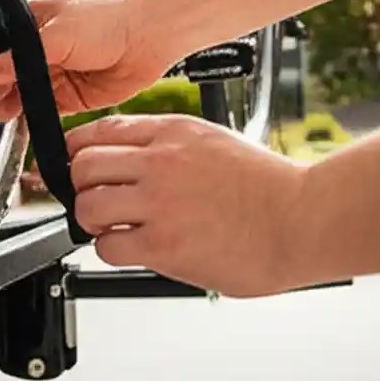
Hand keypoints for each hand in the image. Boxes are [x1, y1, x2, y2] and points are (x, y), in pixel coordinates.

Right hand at [0, 0, 176, 121]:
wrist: (146, 38)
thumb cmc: (108, 19)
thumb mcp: (56, 35)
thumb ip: (19, 58)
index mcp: (28, 21)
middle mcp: (36, 47)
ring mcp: (49, 72)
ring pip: (14, 92)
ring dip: (5, 102)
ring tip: (5, 107)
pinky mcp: (64, 96)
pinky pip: (37, 108)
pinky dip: (27, 115)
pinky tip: (24, 115)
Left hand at [67, 114, 309, 297]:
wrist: (303, 219)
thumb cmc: (270, 188)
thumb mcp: (214, 142)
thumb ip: (169, 146)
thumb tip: (131, 158)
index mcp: (174, 132)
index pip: (101, 130)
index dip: (78, 149)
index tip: (76, 162)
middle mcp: (161, 162)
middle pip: (83, 165)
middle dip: (82, 186)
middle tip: (96, 200)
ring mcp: (160, 203)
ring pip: (88, 205)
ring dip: (93, 220)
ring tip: (113, 227)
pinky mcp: (163, 244)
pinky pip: (107, 246)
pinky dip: (112, 250)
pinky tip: (133, 248)